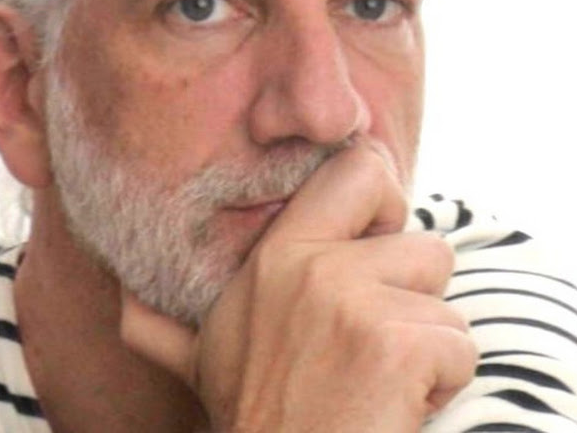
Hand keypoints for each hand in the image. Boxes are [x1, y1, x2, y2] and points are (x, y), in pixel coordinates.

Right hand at [121, 142, 477, 431]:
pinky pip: (457, 346)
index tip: (375, 239)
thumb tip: (119, 289)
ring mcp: (355, 302)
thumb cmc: (254, 418)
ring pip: (444, 298)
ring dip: (425, 345)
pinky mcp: (394, 346)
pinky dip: (440, 382)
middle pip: (423, 238)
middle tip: (382, 326)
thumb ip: (161, 318)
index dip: (383, 199)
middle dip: (417, 284)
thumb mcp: (201, 358)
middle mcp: (313, 266)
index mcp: (277, 254)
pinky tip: (395, 406)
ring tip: (378, 376)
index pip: (359, 169)